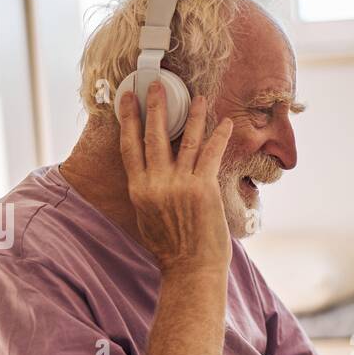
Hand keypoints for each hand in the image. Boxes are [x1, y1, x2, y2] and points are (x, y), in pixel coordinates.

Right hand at [118, 83, 233, 274]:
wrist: (190, 270)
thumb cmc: (171, 251)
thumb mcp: (147, 220)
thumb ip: (147, 195)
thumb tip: (150, 178)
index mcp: (139, 190)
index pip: (130, 146)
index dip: (128, 119)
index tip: (128, 98)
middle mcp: (156, 183)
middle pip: (152, 135)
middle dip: (155, 106)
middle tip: (157, 84)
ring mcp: (180, 184)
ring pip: (184, 140)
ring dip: (192, 115)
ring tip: (197, 96)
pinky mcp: (203, 188)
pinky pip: (211, 154)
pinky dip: (218, 136)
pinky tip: (225, 122)